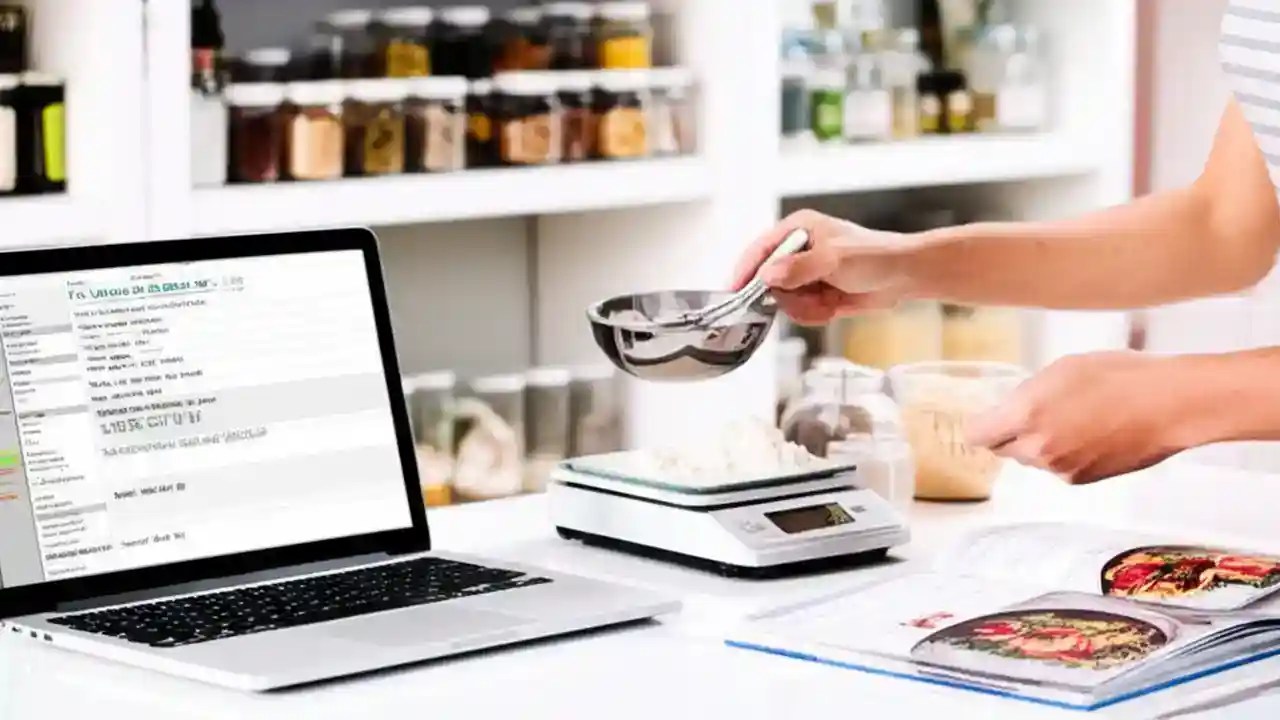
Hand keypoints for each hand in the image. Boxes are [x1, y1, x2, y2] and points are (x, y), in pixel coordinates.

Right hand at [731, 210, 913, 324]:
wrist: (904, 277)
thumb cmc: (874, 256)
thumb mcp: (834, 259)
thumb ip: (799, 268)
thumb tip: (767, 276)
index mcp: (797, 230)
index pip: (760, 250)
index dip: (746, 271)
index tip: (736, 291)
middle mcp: (797, 251)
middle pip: (768, 282)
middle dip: (788, 297)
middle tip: (811, 296)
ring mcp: (805, 274)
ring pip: (784, 301)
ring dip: (806, 308)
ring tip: (829, 300)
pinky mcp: (815, 293)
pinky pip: (800, 312)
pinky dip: (815, 314)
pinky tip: (834, 306)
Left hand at [965, 352, 1192, 483]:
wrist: (1169, 406)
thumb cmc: (1118, 376)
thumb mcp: (1062, 370)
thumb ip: (1028, 395)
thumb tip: (1012, 411)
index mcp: (1025, 415)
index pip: (978, 434)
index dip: (981, 426)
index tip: (988, 418)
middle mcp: (1037, 448)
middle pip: (1004, 449)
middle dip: (1011, 434)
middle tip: (1037, 413)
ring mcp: (1059, 468)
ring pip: (1033, 459)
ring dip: (1040, 444)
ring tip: (1073, 419)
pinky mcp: (1081, 480)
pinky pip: (1059, 468)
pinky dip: (1065, 455)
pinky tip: (1092, 434)